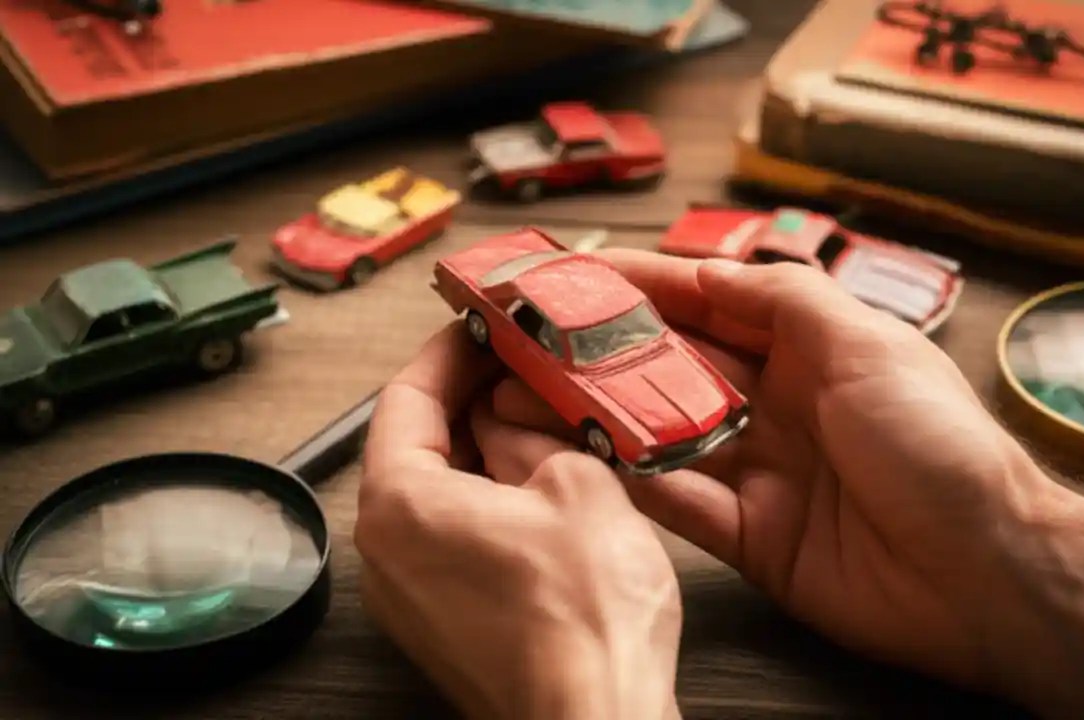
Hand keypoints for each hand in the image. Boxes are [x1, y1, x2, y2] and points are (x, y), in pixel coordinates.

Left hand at [354, 323, 682, 719]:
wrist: (596, 718)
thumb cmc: (586, 622)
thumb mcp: (577, 483)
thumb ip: (535, 433)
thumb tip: (514, 421)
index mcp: (401, 504)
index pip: (405, 397)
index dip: (451, 351)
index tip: (482, 325)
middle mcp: (387, 553)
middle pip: (417, 447)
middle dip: (473, 401)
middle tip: (524, 367)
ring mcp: (411, 596)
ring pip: (440, 496)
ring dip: (487, 453)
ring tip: (547, 423)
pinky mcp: (443, 625)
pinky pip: (454, 541)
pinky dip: (491, 504)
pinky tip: (546, 490)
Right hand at [487, 250, 1059, 694]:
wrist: (985, 571)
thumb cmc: (939, 445)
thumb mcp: (867, 344)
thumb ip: (785, 301)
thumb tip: (708, 270)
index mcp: (809, 349)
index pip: (705, 305)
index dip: (638, 288)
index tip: (570, 275)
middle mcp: (777, 405)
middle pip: (669, 369)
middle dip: (597, 353)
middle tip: (522, 341)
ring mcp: (760, 472)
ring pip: (657, 435)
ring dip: (590, 418)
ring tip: (517, 399)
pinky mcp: (750, 537)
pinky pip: (675, 502)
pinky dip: (624, 481)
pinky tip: (570, 459)